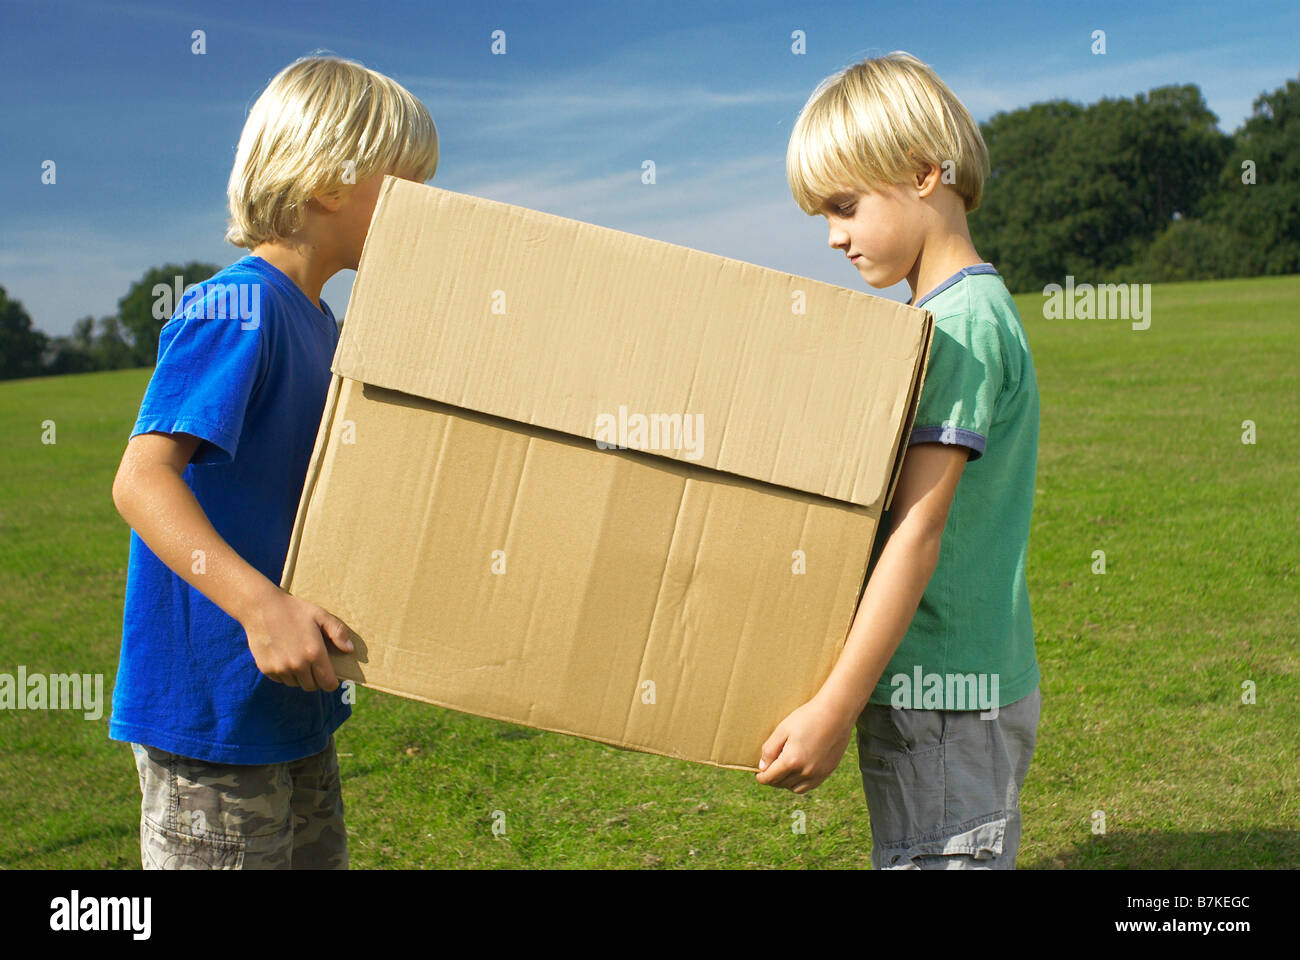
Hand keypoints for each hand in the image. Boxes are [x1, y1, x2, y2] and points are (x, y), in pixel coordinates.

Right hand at [241, 586, 355, 691]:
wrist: (260, 607)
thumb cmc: (293, 609)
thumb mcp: (320, 615)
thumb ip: (338, 632)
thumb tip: (349, 650)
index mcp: (314, 653)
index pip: (328, 684)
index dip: (331, 682)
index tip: (330, 676)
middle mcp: (297, 665)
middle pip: (311, 686)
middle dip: (315, 678)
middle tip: (313, 663)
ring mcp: (280, 668)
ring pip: (295, 683)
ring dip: (299, 676)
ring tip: (297, 656)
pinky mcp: (266, 669)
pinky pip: (280, 679)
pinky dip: (284, 673)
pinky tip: (283, 655)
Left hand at [755, 695, 855, 793]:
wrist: (836, 713)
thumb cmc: (807, 718)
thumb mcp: (783, 730)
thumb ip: (770, 750)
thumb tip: (763, 767)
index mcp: (792, 761)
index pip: (771, 778)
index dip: (762, 778)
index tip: (758, 775)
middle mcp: (805, 771)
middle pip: (782, 784)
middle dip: (773, 779)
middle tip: (769, 770)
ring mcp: (818, 773)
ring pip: (795, 788)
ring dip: (786, 783)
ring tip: (783, 772)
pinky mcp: (828, 771)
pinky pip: (810, 785)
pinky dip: (800, 783)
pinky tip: (798, 772)